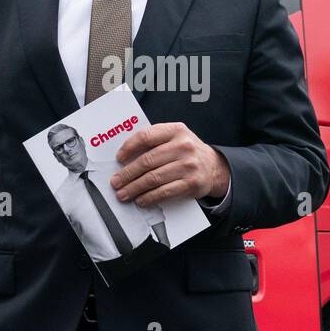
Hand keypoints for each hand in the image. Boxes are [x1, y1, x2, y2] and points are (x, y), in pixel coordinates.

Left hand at [111, 122, 229, 207]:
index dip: (129, 147)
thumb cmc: (187, 152)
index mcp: (175, 130)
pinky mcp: (191, 183)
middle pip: (147, 160)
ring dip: (135, 188)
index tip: (119, 159)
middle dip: (127, 174)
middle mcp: (183, 146)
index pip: (146, 136)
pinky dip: (149, 197)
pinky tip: (141, 200)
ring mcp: (188, 165)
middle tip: (116, 182)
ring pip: (153, 178)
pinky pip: (165, 192)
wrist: (213, 166)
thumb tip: (125, 157)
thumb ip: (154, 141)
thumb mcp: (175, 138)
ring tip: (123, 194)